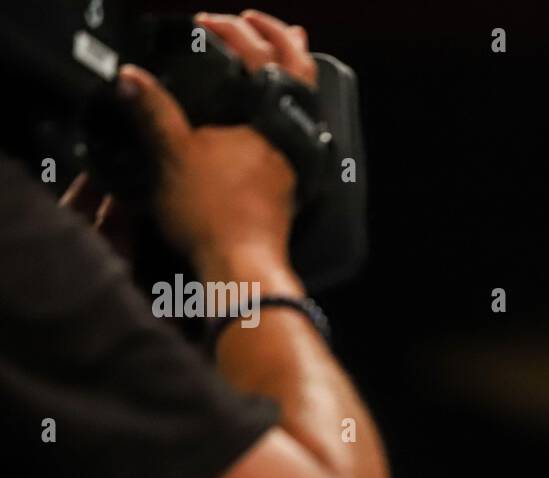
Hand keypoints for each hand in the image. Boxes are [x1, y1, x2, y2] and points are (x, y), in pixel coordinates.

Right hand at [116, 11, 316, 277]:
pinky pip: (297, 131)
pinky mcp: (294, 180)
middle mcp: (291, 132)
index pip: (257, 54)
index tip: (207, 22)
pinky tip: (268, 118)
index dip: (230, 30)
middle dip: (278, 38)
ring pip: (302, 101)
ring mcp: (298, 157)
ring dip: (287, 72)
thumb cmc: (214, 216)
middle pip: (298, 70)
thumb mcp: (172, 154)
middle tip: (255, 21)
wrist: (242, 266)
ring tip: (273, 55)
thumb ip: (154, 111)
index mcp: (266, 115)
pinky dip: (284, 110)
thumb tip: (131, 77)